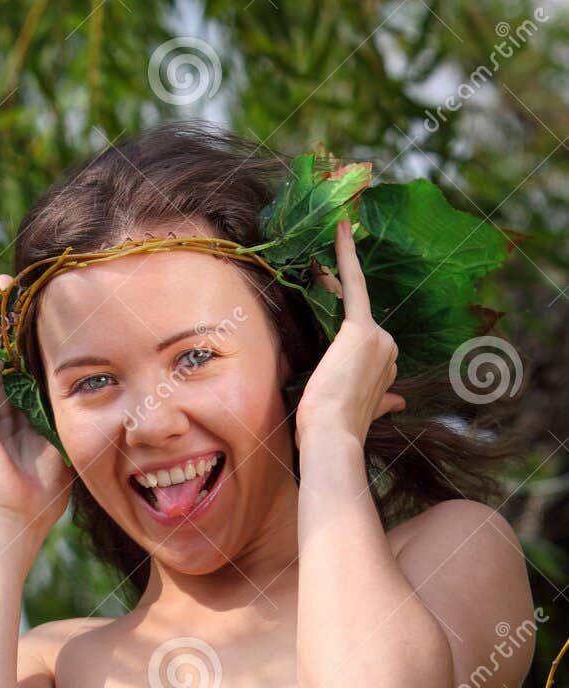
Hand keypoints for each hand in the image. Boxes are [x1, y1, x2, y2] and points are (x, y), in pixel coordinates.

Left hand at [293, 218, 406, 449]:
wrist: (332, 437)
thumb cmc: (336, 429)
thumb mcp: (362, 411)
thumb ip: (383, 402)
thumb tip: (399, 402)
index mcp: (388, 366)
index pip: (366, 340)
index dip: (348, 329)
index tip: (340, 313)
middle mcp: (389, 348)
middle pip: (356, 320)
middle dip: (331, 306)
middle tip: (309, 285)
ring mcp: (378, 338)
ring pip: (349, 303)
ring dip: (328, 286)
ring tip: (311, 270)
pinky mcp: (360, 329)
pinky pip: (353, 284)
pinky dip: (346, 255)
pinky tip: (341, 228)